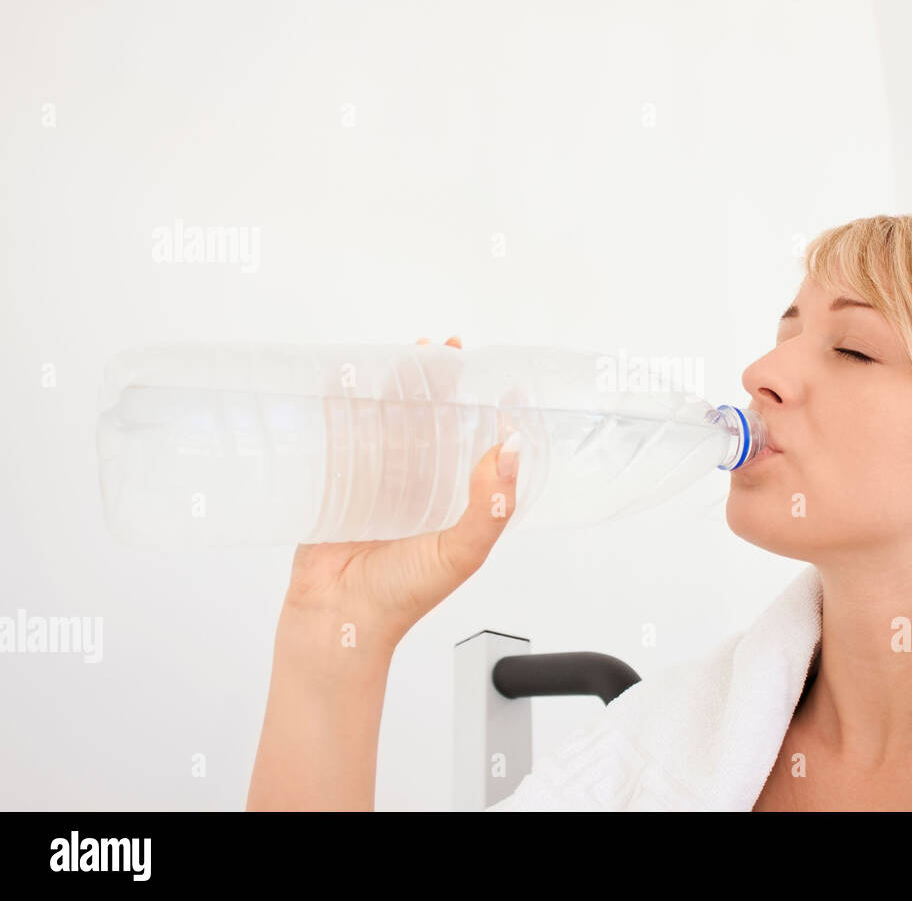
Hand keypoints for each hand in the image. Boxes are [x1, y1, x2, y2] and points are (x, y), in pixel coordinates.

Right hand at [282, 335, 519, 648]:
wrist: (336, 621)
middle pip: (433, 421)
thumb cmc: (401, 597)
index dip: (490, 412)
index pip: (478, 445)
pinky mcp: (339, 482)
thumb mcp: (461, 553)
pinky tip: (348, 378)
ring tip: (407, 354)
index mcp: (454, 500)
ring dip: (398, 386)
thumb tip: (513, 450)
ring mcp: (378, 482)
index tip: (503, 380)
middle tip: (450, 351)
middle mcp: (420, 486)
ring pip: (391, 420)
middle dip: (442, 384)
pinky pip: (343, 435)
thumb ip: (492, 505)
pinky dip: (345, 405)